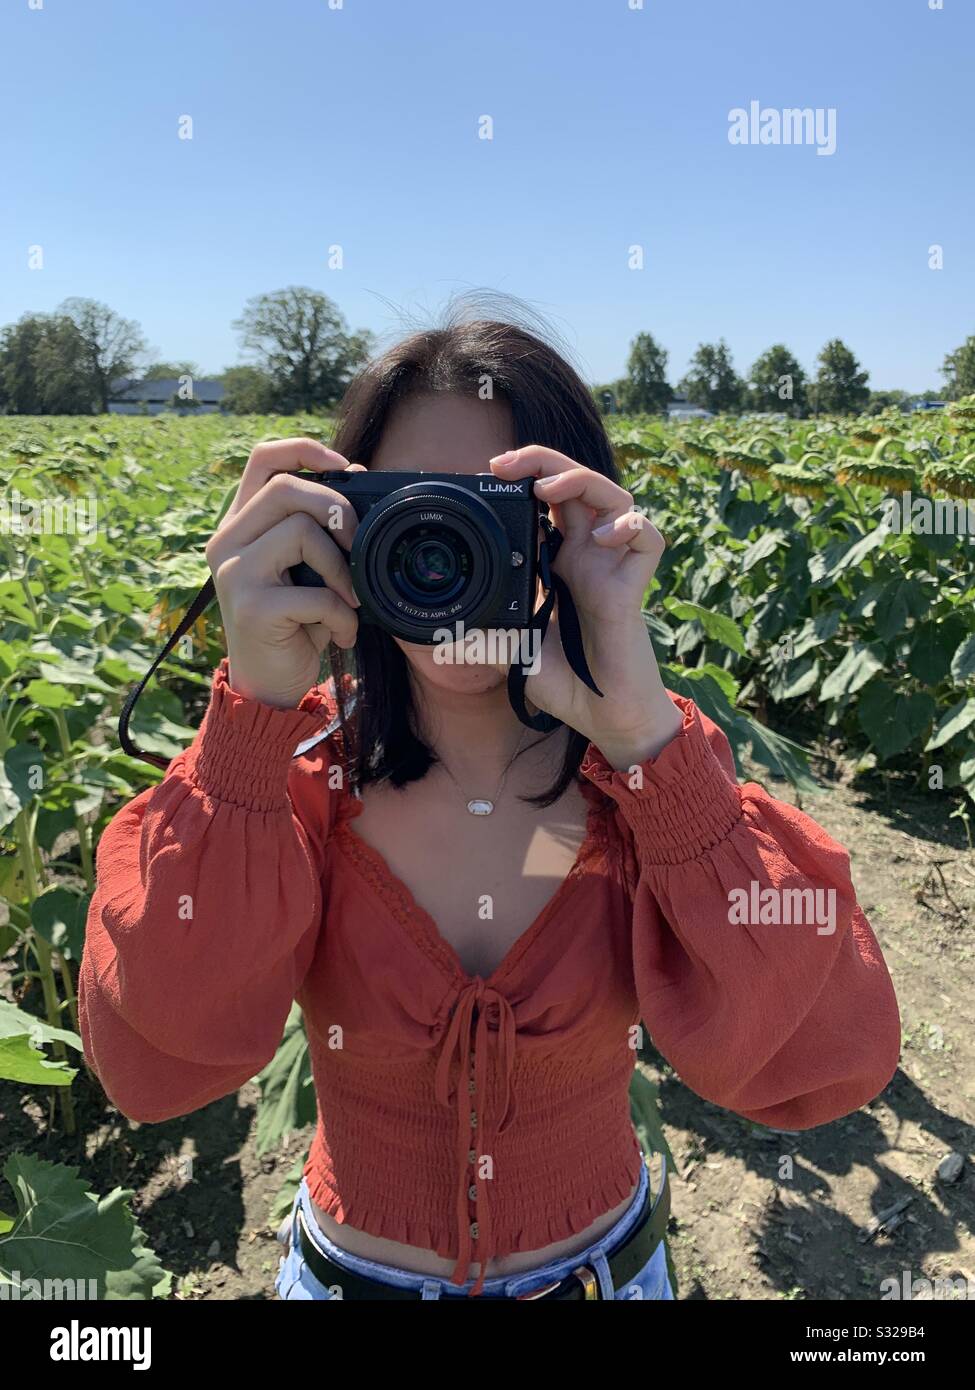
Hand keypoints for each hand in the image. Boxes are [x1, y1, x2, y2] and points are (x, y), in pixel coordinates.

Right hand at [205, 438, 364, 708]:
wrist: (269, 685)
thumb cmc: (294, 623)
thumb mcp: (305, 568)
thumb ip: (317, 527)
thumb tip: (357, 475)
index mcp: (240, 523)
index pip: (262, 459)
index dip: (305, 450)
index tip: (345, 466)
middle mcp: (227, 541)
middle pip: (286, 488)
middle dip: (338, 511)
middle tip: (359, 547)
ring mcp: (234, 573)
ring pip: (303, 533)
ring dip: (344, 570)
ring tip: (349, 601)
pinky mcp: (251, 607)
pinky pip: (316, 593)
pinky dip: (343, 615)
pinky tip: (342, 633)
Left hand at [488, 446, 683, 769]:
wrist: (603, 717)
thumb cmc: (567, 684)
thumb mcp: (513, 653)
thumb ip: (485, 638)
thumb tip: (441, 636)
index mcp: (559, 562)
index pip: (547, 501)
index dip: (525, 479)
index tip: (490, 476)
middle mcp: (587, 556)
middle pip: (576, 484)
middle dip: (544, 461)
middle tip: (507, 464)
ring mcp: (612, 568)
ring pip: (613, 497)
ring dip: (581, 480)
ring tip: (548, 489)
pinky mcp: (633, 586)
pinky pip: (648, 539)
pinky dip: (630, 526)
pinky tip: (604, 537)